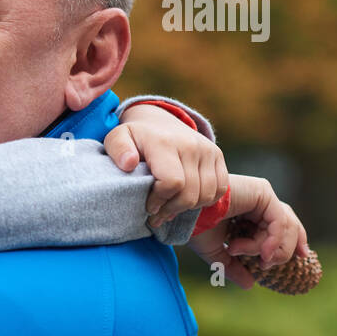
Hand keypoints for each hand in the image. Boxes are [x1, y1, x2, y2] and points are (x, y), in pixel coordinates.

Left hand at [105, 104, 227, 225]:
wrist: (158, 120)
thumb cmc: (134, 138)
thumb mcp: (116, 139)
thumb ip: (118, 150)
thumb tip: (128, 164)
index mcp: (164, 143)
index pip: (172, 183)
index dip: (160, 201)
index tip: (148, 206)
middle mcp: (190, 145)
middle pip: (190, 194)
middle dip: (172, 209)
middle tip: (157, 215)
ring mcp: (207, 149)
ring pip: (207, 195)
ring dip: (188, 208)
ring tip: (170, 208)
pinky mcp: (217, 154)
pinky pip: (220, 189)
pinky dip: (205, 200)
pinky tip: (186, 200)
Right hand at [187, 174, 310, 288]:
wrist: (184, 215)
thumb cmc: (195, 228)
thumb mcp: (217, 254)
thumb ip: (234, 267)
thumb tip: (249, 285)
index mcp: (248, 211)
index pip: (280, 224)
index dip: (293, 241)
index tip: (302, 258)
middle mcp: (258, 200)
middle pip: (289, 224)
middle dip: (290, 246)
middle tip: (272, 264)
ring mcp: (261, 194)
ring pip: (286, 225)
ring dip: (273, 249)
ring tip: (257, 260)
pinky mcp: (262, 191)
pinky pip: (278, 221)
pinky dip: (272, 241)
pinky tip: (262, 253)